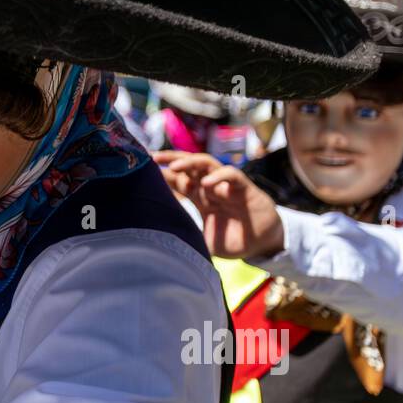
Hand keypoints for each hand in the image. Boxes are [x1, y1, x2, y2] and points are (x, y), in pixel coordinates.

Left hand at [154, 151, 284, 260]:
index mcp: (198, 196)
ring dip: (189, 162)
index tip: (140, 169)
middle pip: (187, 165)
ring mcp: (226, 185)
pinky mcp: (244, 187)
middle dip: (169, 158)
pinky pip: (231, 175)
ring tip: (173, 166)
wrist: (262, 244)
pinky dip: (218, 176)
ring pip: (206, 163)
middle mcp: (210, 186)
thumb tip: (159, 244)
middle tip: (151, 158)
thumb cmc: (232, 240)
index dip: (161, 173)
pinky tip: (207, 183)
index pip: (177, 179)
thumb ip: (186, 236)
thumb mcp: (202, 239)